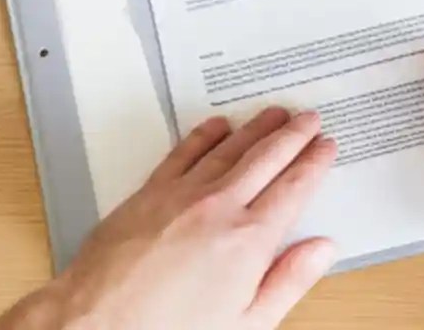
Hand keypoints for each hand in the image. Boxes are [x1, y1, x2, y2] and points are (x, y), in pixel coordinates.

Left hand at [0, 108, 337, 329]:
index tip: (325, 148)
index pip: (294, 187)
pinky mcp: (150, 192)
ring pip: (230, 148)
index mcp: (249, 240)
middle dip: (292, 135)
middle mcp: (218, 208)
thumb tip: (320, 251)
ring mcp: (182, 195)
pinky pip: (185, 152)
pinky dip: (205, 135)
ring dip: (256, 128)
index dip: (314, 163)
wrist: (98, 323)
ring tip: (274, 115)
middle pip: (266, 157)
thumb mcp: (247, 323)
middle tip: (308, 120)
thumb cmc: (168, 329)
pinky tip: (217, 127)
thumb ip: (288, 281)